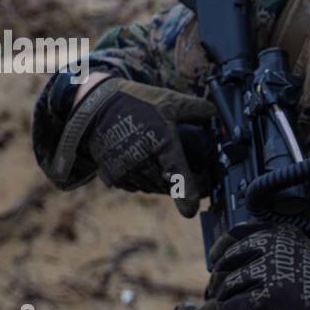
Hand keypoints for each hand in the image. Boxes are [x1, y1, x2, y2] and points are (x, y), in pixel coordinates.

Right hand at [83, 80, 215, 217]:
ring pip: (154, 188)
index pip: (178, 174)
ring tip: (169, 169)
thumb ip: (196, 109)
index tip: (191, 209)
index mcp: (161, 142)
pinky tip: (148, 167)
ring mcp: (126, 170)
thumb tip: (215, 114)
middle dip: (184, 185)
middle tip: (197, 179)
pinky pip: (137, 186)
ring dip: (165, 184)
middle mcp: (142, 160)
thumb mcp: (169, 100)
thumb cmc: (134, 102)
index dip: (187, 194)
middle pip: (170, 185)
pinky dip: (146, 181)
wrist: (94, 105)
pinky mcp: (114, 176)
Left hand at [206, 222, 309, 309]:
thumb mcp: (300, 246)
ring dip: (224, 299)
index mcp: (278, 234)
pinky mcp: (266, 295)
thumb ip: (274, 244)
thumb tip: (241, 254)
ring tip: (226, 308)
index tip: (215, 260)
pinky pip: (235, 305)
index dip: (221, 249)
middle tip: (217, 290)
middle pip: (229, 261)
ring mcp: (268, 272)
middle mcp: (271, 248)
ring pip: (229, 285)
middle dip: (219, 278)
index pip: (237, 234)